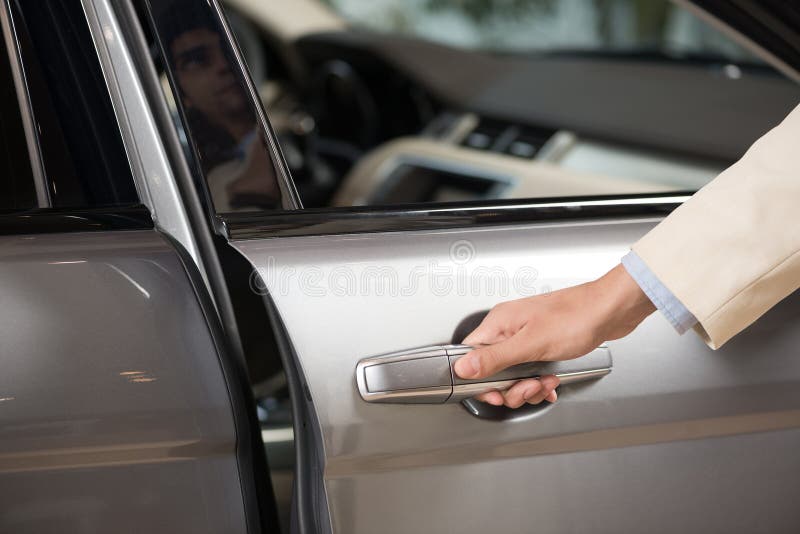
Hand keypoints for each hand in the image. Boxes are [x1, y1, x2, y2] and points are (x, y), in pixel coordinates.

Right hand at [455, 264, 654, 407]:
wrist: (610, 310)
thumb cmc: (577, 317)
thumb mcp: (531, 344)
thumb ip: (494, 358)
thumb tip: (462, 368)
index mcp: (499, 323)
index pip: (470, 355)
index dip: (478, 379)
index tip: (496, 391)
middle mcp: (509, 329)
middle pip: (492, 370)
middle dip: (511, 387)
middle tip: (529, 386)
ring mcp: (525, 337)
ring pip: (512, 374)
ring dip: (529, 386)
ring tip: (546, 381)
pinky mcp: (541, 344)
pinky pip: (529, 371)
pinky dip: (539, 382)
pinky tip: (551, 382)